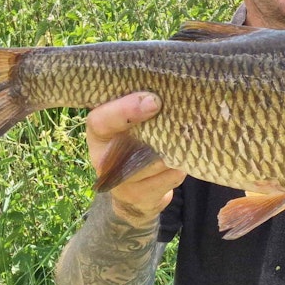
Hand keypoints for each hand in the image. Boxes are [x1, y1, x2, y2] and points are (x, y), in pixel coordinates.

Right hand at [85, 92, 186, 224]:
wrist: (135, 193)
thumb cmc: (137, 143)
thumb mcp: (132, 123)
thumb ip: (142, 106)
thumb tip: (170, 87)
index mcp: (99, 134)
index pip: (100, 121)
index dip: (125, 110)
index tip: (154, 101)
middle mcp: (103, 159)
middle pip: (132, 145)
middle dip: (161, 132)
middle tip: (181, 120)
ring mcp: (121, 183)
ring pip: (156, 162)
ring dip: (176, 150)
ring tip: (186, 139)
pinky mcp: (140, 198)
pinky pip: (170, 177)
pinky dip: (181, 167)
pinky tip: (182, 160)